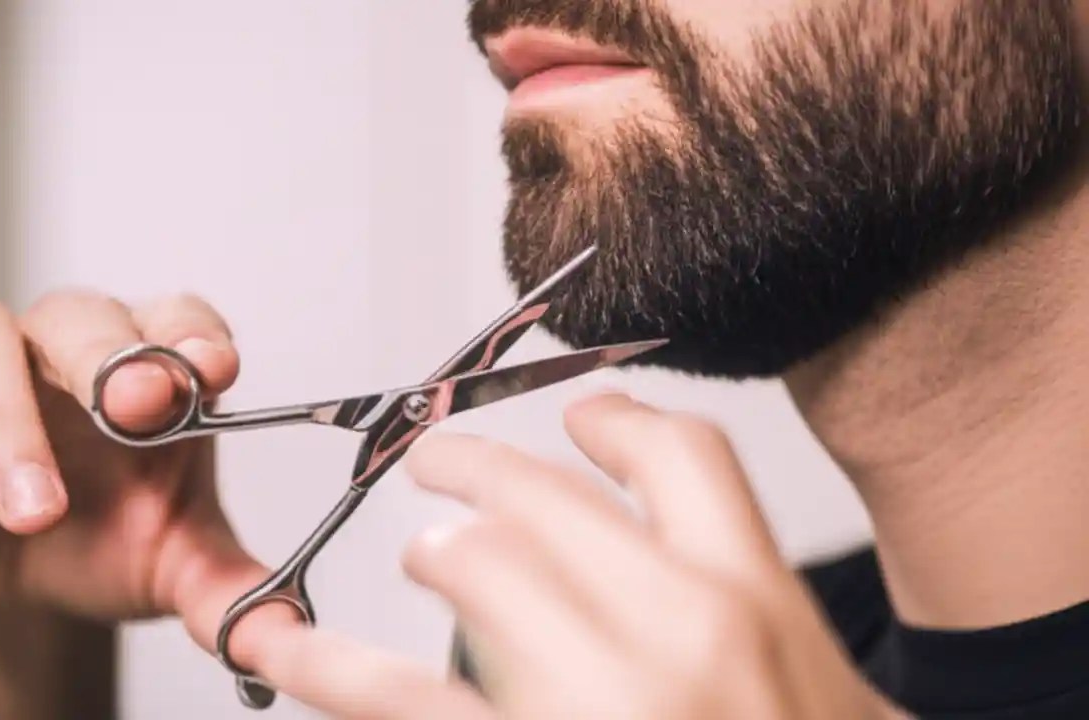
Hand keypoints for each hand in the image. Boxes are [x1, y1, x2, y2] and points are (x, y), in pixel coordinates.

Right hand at [0, 291, 292, 658]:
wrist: (26, 579)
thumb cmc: (110, 541)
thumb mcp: (178, 564)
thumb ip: (233, 586)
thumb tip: (288, 628)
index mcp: (149, 371)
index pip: (176, 321)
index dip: (194, 336)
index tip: (216, 369)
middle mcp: (66, 353)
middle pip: (81, 316)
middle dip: (108, 357)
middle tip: (136, 406)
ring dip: (7, 417)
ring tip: (35, 506)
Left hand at [242, 393, 905, 718]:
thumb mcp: (844, 711)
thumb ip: (783, 643)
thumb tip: (725, 595)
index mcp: (760, 607)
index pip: (681, 459)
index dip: (618, 425)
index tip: (583, 421)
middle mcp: (679, 634)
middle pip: (551, 499)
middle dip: (481, 467)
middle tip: (444, 464)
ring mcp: (596, 698)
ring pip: (477, 565)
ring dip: (436, 552)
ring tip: (423, 556)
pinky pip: (398, 698)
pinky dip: (328, 663)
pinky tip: (283, 643)